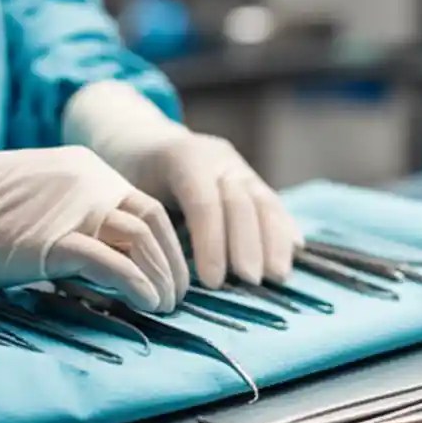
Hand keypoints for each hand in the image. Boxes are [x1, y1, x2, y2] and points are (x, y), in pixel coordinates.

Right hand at [0, 123, 186, 311]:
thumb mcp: (35, 202)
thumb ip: (73, 221)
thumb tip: (105, 265)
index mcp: (85, 169)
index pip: (147, 205)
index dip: (168, 245)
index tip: (170, 275)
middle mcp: (87, 181)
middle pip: (154, 223)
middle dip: (173, 265)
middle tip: (175, 298)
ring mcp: (70, 208)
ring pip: (141, 240)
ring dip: (161, 279)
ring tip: (163, 308)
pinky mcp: (50, 240)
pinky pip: (110, 264)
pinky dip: (136, 287)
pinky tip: (143, 305)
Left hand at [62, 81, 301, 289]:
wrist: (141, 141)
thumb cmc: (127, 176)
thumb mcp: (126, 191)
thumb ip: (146, 224)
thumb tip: (157, 275)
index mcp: (182, 157)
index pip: (203, 202)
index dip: (211, 243)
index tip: (212, 281)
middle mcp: (217, 157)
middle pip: (240, 201)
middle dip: (248, 244)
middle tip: (250, 282)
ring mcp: (238, 166)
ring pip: (263, 201)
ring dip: (274, 240)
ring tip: (277, 276)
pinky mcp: (250, 177)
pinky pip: (272, 202)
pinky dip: (283, 227)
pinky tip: (295, 251)